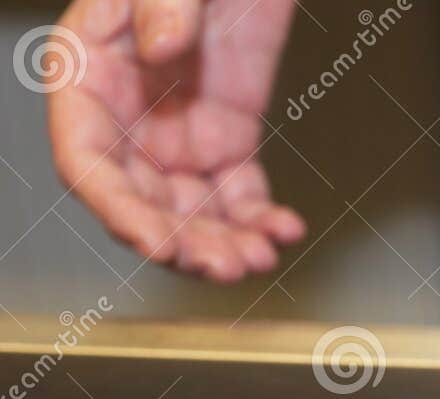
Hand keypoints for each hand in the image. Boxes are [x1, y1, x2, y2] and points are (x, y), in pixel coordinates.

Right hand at [47, 0, 301, 281]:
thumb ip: (159, 7)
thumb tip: (162, 45)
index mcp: (87, 79)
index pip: (87, 163)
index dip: (119, 211)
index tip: (158, 244)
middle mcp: (126, 119)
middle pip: (143, 202)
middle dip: (183, 242)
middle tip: (228, 265)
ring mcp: (176, 134)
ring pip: (191, 211)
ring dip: (223, 242)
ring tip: (261, 257)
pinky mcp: (227, 139)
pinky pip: (238, 193)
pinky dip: (260, 218)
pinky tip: (286, 228)